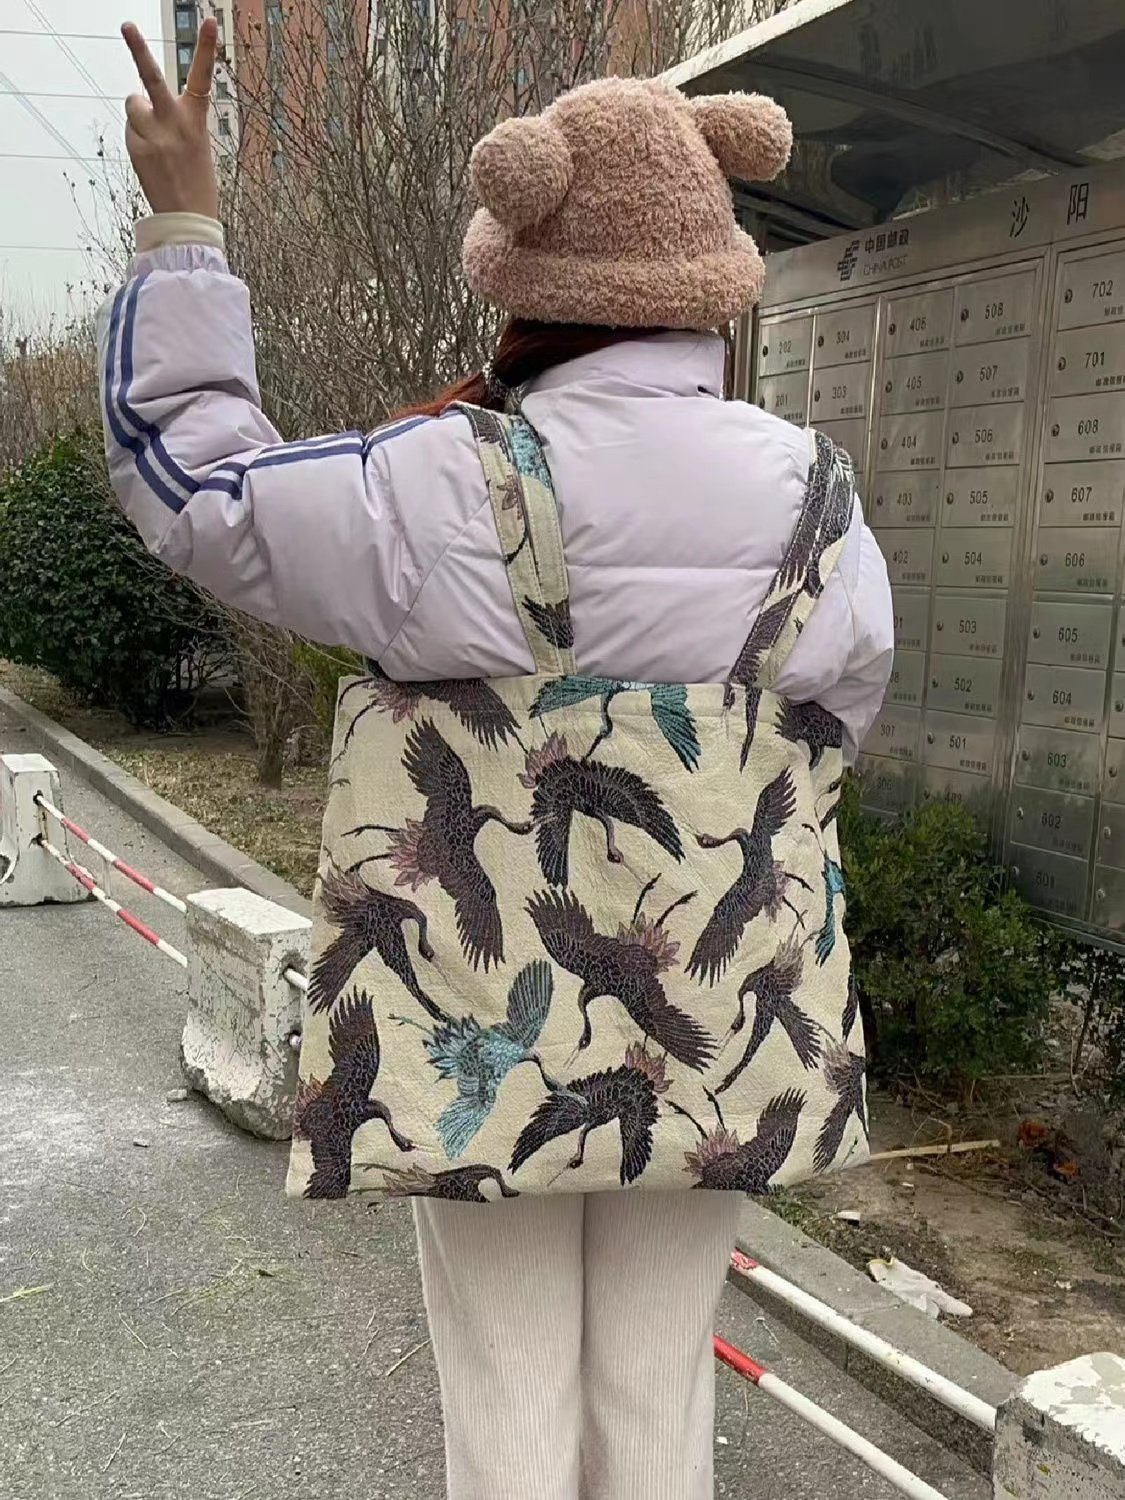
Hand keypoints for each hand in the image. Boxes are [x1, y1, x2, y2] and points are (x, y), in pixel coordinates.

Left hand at [122, 17, 219, 218]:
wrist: (188, 220)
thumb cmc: (195, 182)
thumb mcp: (196, 146)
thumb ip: (172, 119)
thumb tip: (138, 101)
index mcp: (197, 121)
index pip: (203, 77)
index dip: (207, 47)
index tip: (209, 20)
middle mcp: (175, 123)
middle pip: (152, 77)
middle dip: (137, 49)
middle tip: (126, 25)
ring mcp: (154, 135)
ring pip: (134, 105)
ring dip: (139, 116)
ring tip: (156, 142)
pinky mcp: (137, 148)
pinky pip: (131, 129)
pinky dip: (137, 138)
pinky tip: (152, 159)